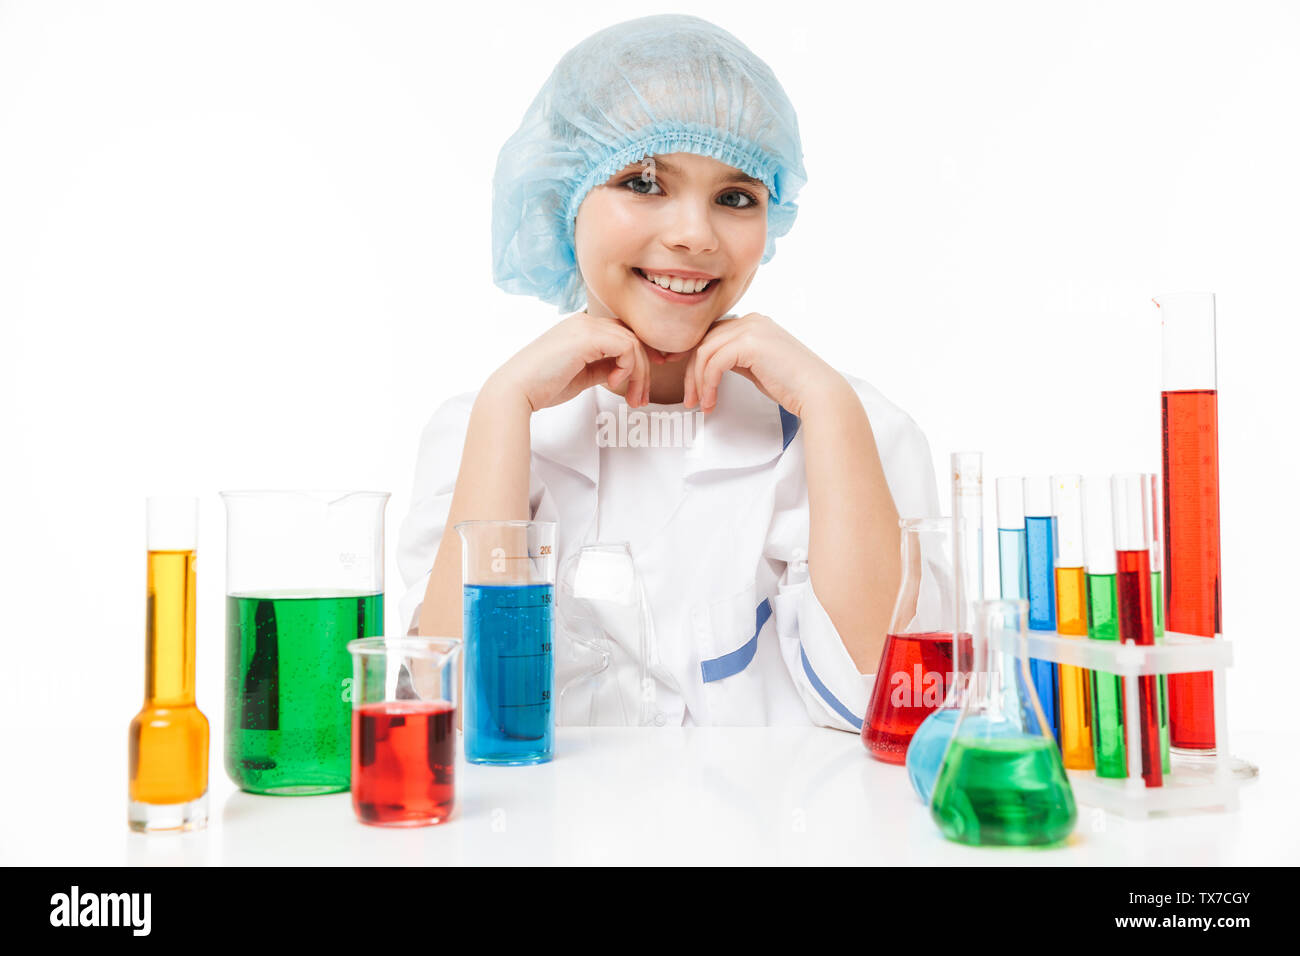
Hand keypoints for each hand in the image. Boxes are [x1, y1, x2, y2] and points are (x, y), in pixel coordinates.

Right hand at [490, 312, 666, 412]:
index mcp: (580, 328)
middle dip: (643, 370)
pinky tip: (614, 383)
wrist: (517, 389)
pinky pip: (626, 347)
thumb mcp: (582, 375)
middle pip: (631, 337)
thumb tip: (624, 371)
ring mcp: (586, 326)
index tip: (645, 379)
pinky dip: (628, 368)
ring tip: (633, 398)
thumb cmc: (542, 386)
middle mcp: (584, 321)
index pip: (621, 333)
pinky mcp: (587, 337)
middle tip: (641, 398)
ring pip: (632, 343)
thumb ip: (603, 368)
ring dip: (639, 375)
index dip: (640, 355)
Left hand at [680, 313, 838, 416]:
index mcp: (753, 322)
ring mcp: (750, 329)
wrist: (817, 392)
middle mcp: (750, 320)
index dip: (695, 362)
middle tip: (691, 399)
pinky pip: (714, 363)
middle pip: (703, 342)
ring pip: (704, 352)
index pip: (711, 336)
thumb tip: (711, 365)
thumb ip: (735, 359)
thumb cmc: (792, 385)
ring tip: (701, 404)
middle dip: (692, 373)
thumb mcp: (756, 367)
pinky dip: (708, 384)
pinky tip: (711, 401)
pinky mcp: (750, 344)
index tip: (692, 386)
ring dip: (697, 381)